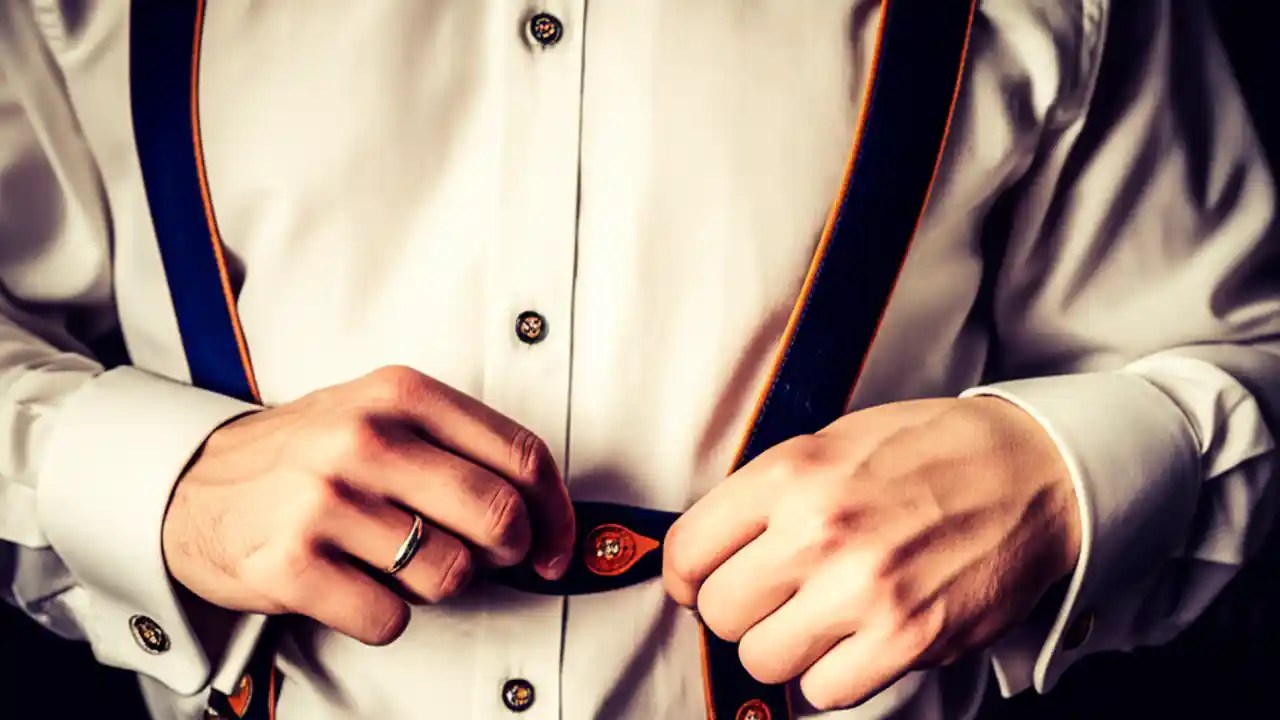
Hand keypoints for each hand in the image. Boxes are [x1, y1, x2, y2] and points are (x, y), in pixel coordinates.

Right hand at [162, 365, 574, 645]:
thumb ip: (461, 446)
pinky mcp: (292, 565)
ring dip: (439, 585)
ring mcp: (325, 501)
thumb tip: (547, 513)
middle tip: (487, 560)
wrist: (192, 488)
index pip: (521, 456)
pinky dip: (386, 617)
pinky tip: (356, 586)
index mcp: (401, 393)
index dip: (557, 514)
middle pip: (498, 517)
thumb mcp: (382, 414)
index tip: (557, 547)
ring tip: (398, 563)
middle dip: (509, 554)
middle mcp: (364, 438)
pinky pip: (390, 620)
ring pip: (450, 575)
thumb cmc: (310, 456)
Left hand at [663, 397, 1080, 709]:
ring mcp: (861, 589)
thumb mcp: (831, 442)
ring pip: (763, 659)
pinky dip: (833, 675)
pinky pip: (823, 692)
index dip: (688, 577)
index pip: (687, 551)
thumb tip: (713, 551)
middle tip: (774, 598)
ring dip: (784, 647)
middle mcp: (817, 530)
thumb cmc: (932, 452)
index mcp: (789, 473)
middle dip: (741, 611)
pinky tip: (854, 641)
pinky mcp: (906, 638)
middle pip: (720, 613)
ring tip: (818, 619)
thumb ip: (767, 494)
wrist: (1031, 471)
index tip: (701, 584)